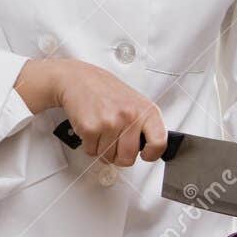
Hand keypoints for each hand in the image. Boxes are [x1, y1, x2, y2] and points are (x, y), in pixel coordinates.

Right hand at [35, 58, 167, 166]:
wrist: (77, 78)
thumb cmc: (105, 90)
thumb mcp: (133, 101)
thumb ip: (143, 124)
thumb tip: (148, 148)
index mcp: (145, 110)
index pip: (159, 142)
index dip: (152, 154)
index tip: (145, 154)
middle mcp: (129, 116)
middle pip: (128, 158)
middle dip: (119, 156)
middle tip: (114, 145)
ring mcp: (109, 122)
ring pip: (108, 157)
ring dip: (102, 149)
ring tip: (100, 131)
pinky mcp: (90, 128)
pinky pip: (91, 151)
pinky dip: (89, 145)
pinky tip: (91, 129)